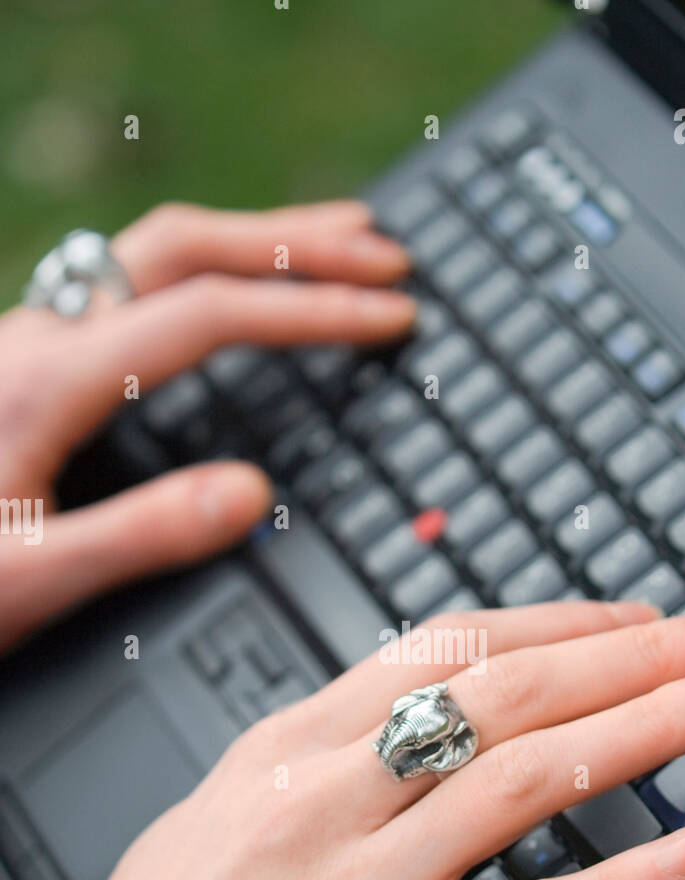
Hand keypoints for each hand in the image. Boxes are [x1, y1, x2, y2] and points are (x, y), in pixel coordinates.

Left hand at [0, 200, 413, 652]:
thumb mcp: (32, 576)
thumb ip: (142, 535)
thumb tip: (251, 493)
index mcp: (52, 380)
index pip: (208, 315)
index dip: (310, 312)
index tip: (390, 316)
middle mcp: (44, 337)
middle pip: (186, 246)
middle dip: (295, 245)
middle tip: (384, 255)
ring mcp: (36, 339)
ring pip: (157, 251)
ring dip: (253, 240)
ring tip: (335, 248)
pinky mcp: (33, 359)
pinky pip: (136, 282)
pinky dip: (209, 270)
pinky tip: (231, 298)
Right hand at [0, 598, 684, 879]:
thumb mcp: (218, 811)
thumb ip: (317, 760)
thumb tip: (409, 725)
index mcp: (287, 746)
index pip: (447, 650)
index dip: (561, 623)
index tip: (638, 619)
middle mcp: (324, 797)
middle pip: (508, 693)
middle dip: (637, 654)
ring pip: (527, 779)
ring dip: (649, 730)